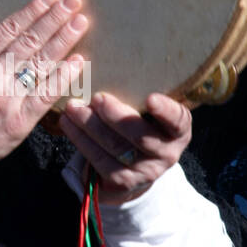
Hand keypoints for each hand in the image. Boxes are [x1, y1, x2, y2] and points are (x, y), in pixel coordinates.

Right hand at [0, 0, 87, 187]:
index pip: (8, 29)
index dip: (32, 12)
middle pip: (30, 41)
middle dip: (54, 19)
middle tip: (74, 2)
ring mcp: (8, 98)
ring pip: (41, 63)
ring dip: (63, 40)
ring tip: (80, 22)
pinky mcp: (20, 121)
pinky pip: (46, 95)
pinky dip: (63, 77)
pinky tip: (78, 61)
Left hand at [60, 91, 190, 205]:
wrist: (137, 165)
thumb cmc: (142, 124)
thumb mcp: (151, 112)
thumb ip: (140, 96)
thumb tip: (112, 64)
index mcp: (178, 130)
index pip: (177, 120)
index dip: (165, 110)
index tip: (150, 98)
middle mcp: (167, 153)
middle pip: (140, 136)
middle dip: (115, 116)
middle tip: (97, 97)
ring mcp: (145, 171)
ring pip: (115, 148)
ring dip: (90, 125)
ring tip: (73, 106)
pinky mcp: (122, 182)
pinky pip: (98, 160)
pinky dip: (80, 139)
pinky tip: (68, 123)